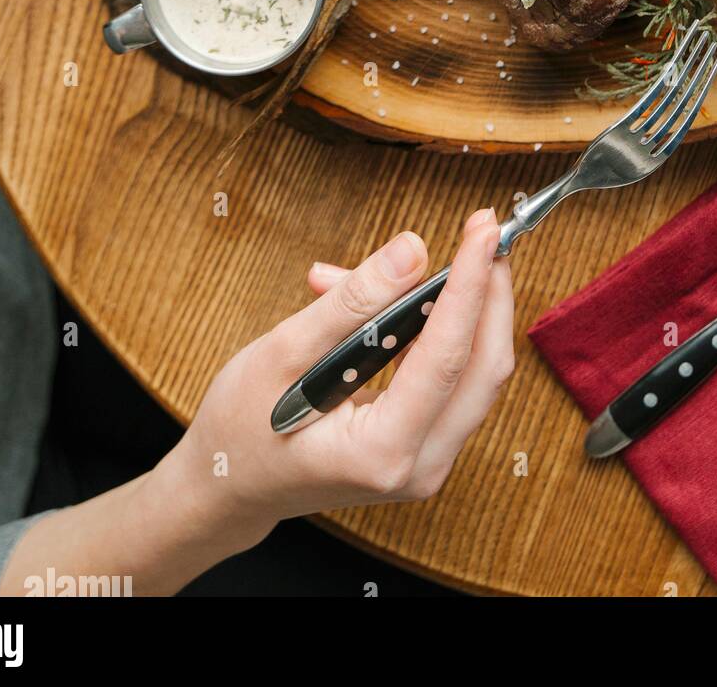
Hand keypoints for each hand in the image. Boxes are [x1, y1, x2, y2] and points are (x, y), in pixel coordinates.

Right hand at [156, 207, 513, 553]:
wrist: (227, 488)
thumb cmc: (243, 427)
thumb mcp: (283, 353)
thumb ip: (352, 303)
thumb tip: (414, 250)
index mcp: (382, 451)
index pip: (448, 355)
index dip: (470, 283)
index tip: (484, 228)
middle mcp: (419, 466)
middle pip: (485, 366)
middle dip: (489, 291)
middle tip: (483, 230)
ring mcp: (429, 463)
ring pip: (478, 371)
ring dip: (464, 307)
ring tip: (422, 259)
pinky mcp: (427, 446)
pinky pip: (456, 380)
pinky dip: (440, 330)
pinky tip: (398, 299)